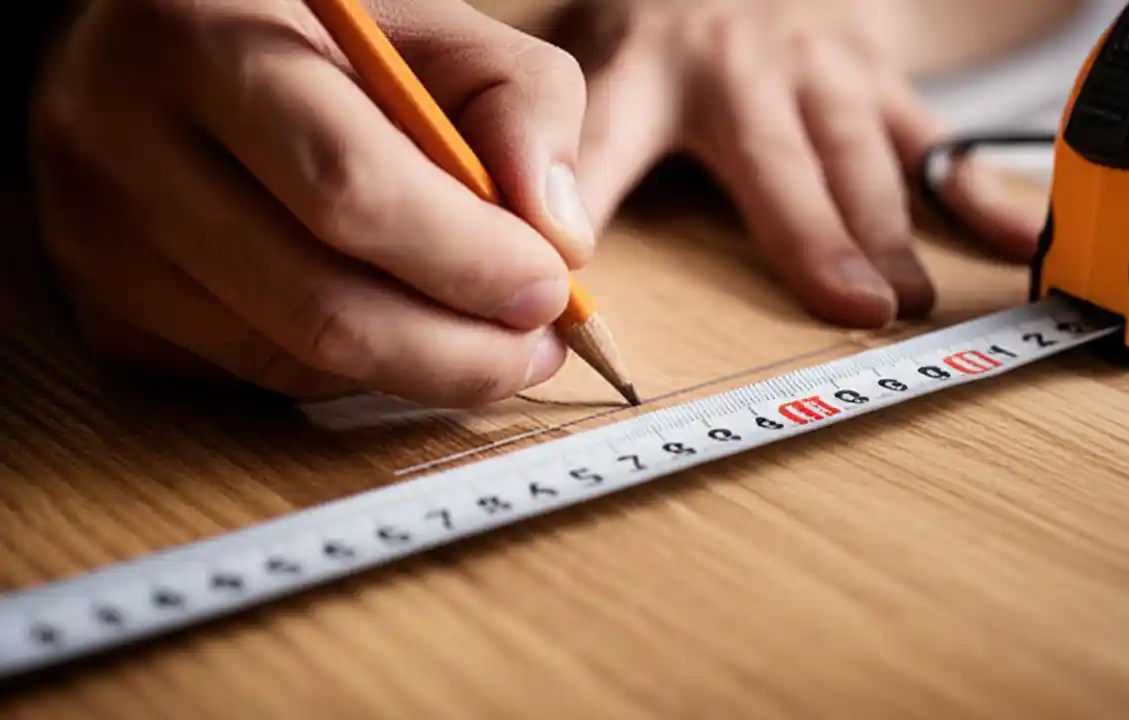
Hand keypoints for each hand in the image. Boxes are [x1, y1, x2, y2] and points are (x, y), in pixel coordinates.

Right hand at [29, 0, 595, 407]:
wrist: (146, 51)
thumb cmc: (307, 34)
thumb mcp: (425, 26)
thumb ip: (519, 103)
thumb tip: (560, 237)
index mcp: (202, 36)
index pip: (350, 186)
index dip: (468, 257)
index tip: (549, 286)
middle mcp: (120, 145)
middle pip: (322, 306)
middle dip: (461, 349)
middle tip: (536, 345)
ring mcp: (100, 244)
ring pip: (300, 361)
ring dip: (421, 369)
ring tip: (487, 338)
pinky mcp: (109, 315)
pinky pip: (266, 377)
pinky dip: (357, 369)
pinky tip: (392, 322)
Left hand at [549, 0, 1042, 326]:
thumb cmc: (651, 31)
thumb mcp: (579, 64)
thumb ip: (552, 146)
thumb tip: (525, 254)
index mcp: (642, 67)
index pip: (603, 138)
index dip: (587, 195)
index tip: (580, 277)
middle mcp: (740, 63)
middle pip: (779, 160)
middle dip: (814, 234)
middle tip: (852, 307)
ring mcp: (820, 67)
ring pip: (862, 154)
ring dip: (890, 228)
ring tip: (909, 299)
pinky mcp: (878, 76)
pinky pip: (933, 137)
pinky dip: (977, 190)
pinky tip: (1012, 235)